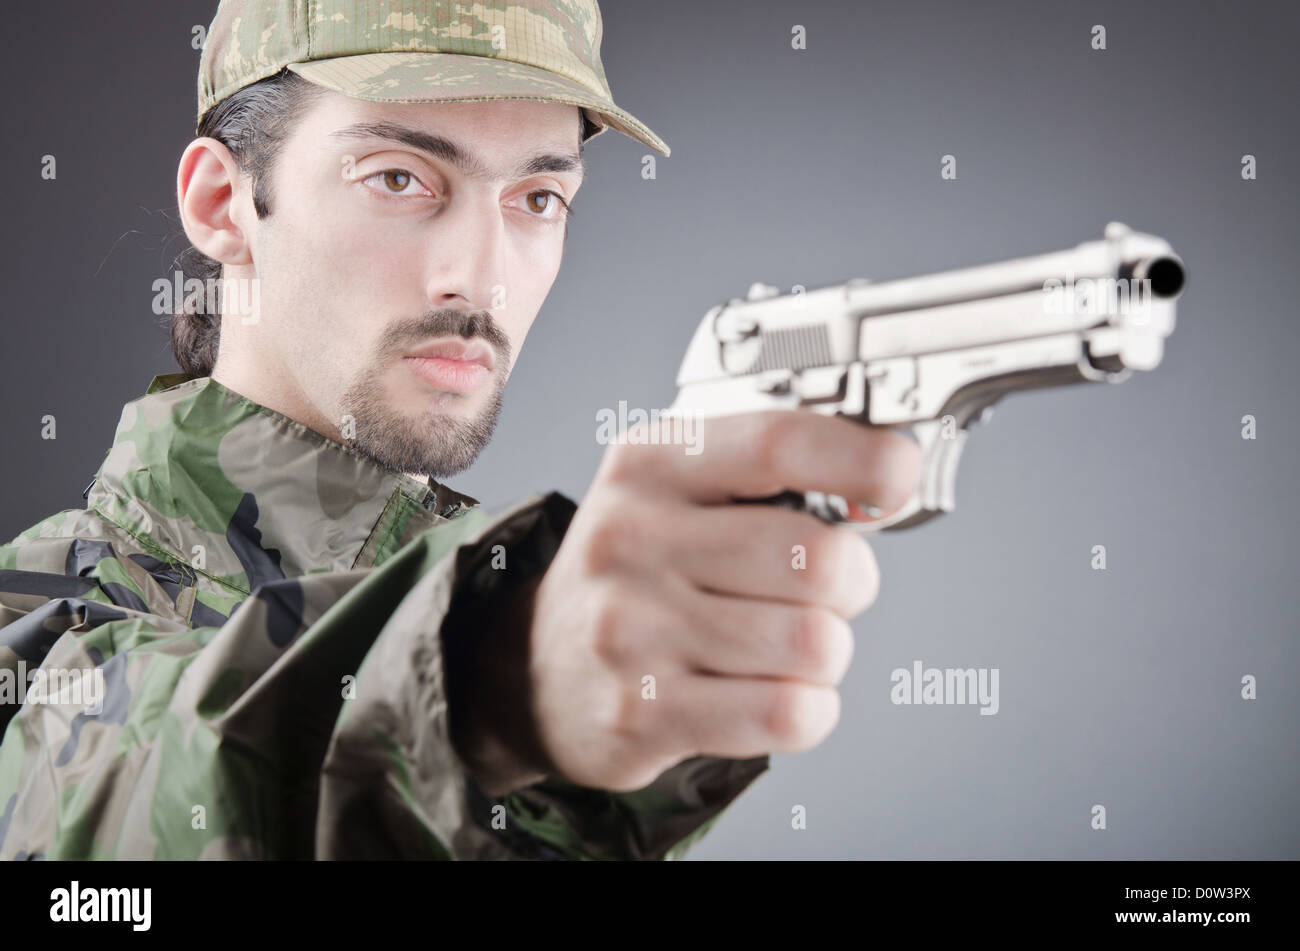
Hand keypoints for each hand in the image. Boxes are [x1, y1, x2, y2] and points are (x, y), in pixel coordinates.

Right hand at [501, 410, 922, 792]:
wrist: (541, 667)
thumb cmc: (639, 571)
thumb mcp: (676, 489)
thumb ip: (769, 470)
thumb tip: (887, 470)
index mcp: (647, 463)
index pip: (778, 442)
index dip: (862, 459)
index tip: (894, 479)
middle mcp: (630, 538)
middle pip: (818, 557)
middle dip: (851, 582)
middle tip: (821, 589)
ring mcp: (630, 629)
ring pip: (814, 642)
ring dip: (825, 652)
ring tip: (783, 645)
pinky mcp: (641, 711)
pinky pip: (788, 713)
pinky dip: (808, 709)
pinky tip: (775, 694)